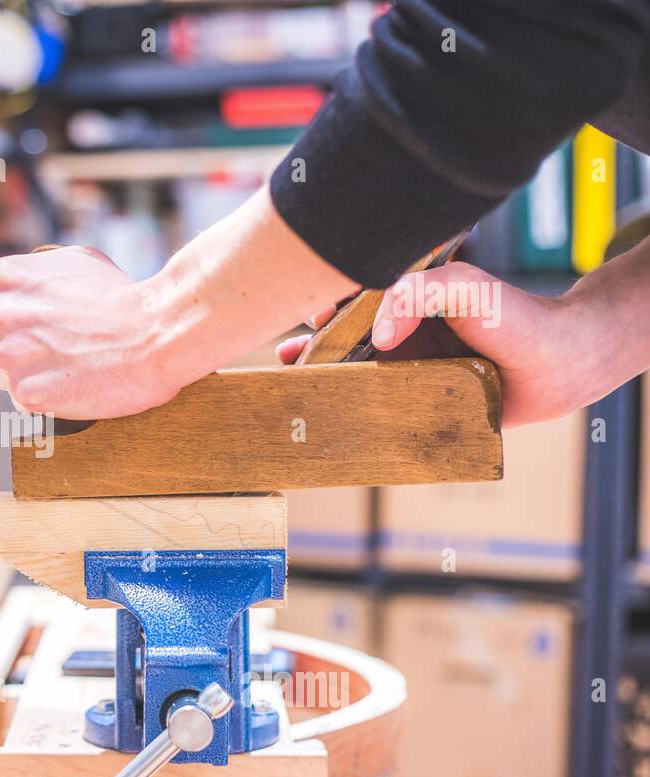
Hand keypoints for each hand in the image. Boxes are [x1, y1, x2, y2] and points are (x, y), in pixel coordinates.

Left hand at [0, 245, 183, 418]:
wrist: (153, 332)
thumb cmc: (119, 297)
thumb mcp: (72, 261)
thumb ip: (34, 273)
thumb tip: (20, 285)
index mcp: (0, 278)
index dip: (12, 323)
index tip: (37, 329)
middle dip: (18, 350)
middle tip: (59, 349)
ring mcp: (7, 356)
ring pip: (4, 376)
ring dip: (31, 376)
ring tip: (70, 366)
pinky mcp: (25, 392)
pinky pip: (24, 401)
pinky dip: (46, 399)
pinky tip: (73, 384)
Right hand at [276, 262, 592, 426]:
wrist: (562, 366)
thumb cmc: (518, 318)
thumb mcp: (465, 287)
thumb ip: (418, 293)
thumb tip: (377, 333)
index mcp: (408, 298)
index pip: (352, 294)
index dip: (325, 302)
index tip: (308, 312)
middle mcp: (403, 331)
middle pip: (342, 335)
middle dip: (311, 342)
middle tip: (289, 353)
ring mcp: (409, 366)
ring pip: (353, 371)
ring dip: (322, 375)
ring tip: (295, 378)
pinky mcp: (418, 399)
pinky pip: (378, 405)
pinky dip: (352, 410)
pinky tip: (331, 414)